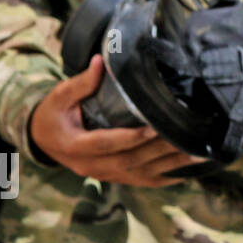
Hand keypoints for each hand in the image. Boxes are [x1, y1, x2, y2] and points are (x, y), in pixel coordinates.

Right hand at [28, 55, 206, 185]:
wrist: (44, 141)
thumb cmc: (54, 115)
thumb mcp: (59, 97)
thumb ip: (80, 83)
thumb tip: (99, 61)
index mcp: (75, 146)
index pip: (106, 142)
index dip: (131, 137)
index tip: (154, 127)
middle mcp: (91, 166)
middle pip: (130, 160)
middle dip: (161, 150)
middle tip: (189, 138)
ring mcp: (104, 175)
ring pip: (141, 173)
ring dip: (171, 165)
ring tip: (199, 155)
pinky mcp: (115, 178)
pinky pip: (143, 181)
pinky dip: (166, 178)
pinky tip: (188, 170)